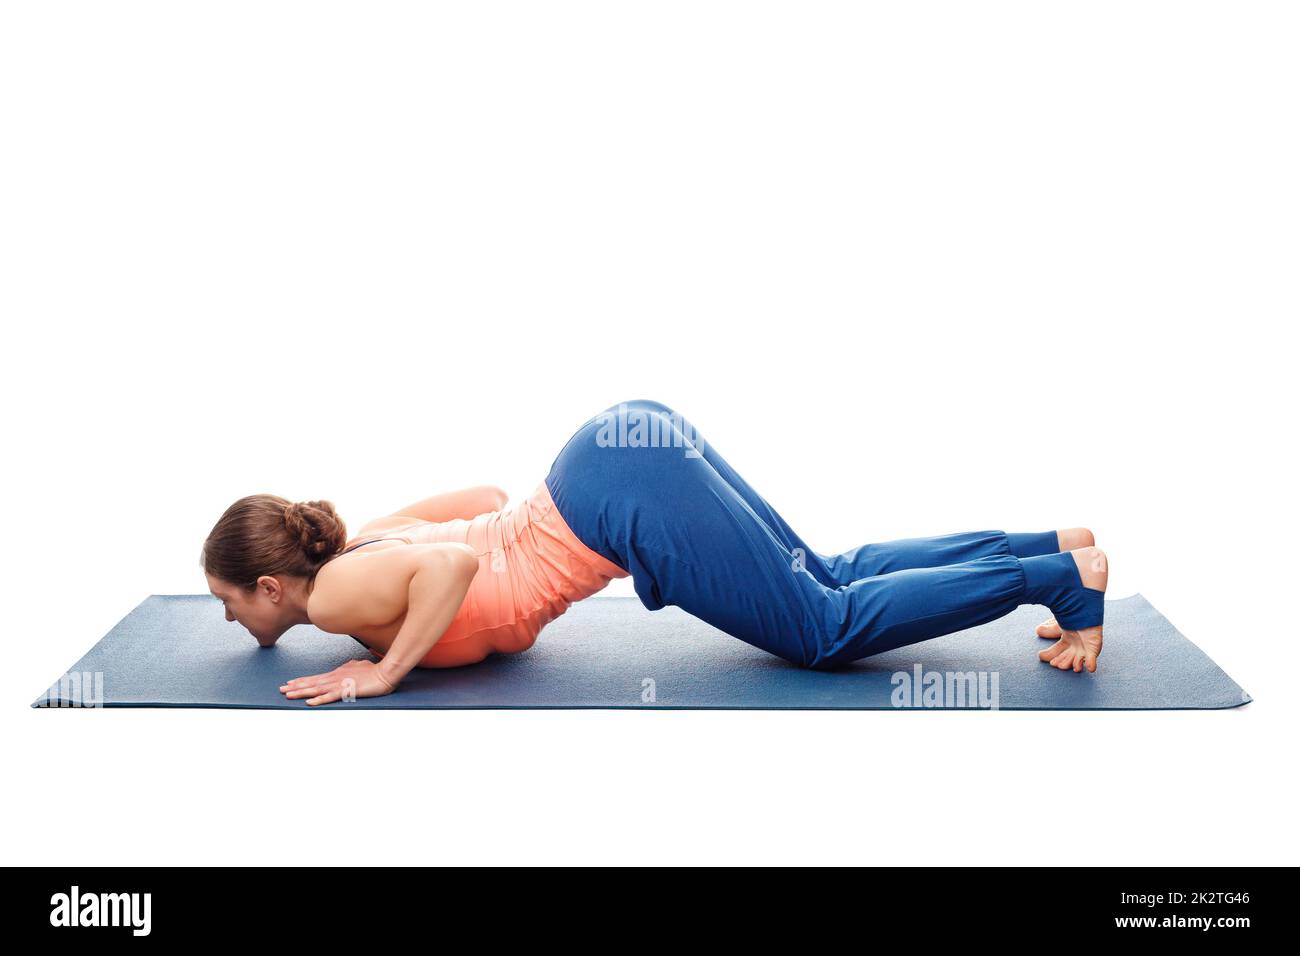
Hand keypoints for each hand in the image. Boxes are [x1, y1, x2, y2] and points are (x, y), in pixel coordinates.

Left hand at [279, 659, 397, 705]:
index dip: (302, 680)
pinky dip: (318, 699)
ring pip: (316, 689)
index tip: (290, 682)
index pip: (316, 678)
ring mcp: (340, 684)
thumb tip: (348, 665)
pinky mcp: (347, 691)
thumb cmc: (374, 670)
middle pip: (312, 683)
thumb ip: (351, 666)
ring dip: (301, 692)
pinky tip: (309, 702)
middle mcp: (335, 678)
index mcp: (338, 673)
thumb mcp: (359, 666)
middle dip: (295, 686)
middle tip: (281, 689)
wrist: (385, 672)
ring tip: (288, 695)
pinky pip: (330, 697)